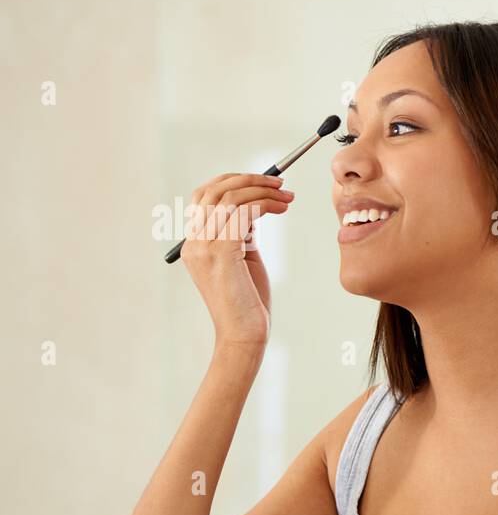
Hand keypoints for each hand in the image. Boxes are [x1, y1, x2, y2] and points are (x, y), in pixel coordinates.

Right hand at [179, 172, 294, 346]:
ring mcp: (204, 246)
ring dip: (262, 190)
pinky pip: (243, 212)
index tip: (263, 183)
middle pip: (213, 190)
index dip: (232, 182)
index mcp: (194, 243)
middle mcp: (194, 242)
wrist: (244, 334)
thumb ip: (241, 233)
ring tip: (287, 196)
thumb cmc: (248, 302)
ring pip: (229, 197)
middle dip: (249, 179)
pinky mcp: (222, 251)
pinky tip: (282, 207)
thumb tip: (253, 207)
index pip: (204, 197)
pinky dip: (264, 203)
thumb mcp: (242, 259)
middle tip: (280, 183)